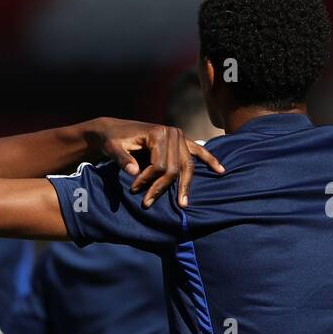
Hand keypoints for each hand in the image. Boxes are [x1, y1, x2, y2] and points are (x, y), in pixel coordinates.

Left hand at [86, 117, 224, 208]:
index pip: (160, 164)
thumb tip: (133, 172)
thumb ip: (122, 159)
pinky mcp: (181, 141)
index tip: (134, 189)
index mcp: (158, 133)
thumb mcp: (112, 148)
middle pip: (175, 167)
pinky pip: (198, 151)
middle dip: (162, 187)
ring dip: (185, 185)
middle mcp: (173, 133)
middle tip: (148, 203)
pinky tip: (220, 170)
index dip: (147, 180)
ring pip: (187, 165)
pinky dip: (209, 159)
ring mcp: (180, 136)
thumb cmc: (113, 140)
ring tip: (183, 204)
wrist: (115, 130)